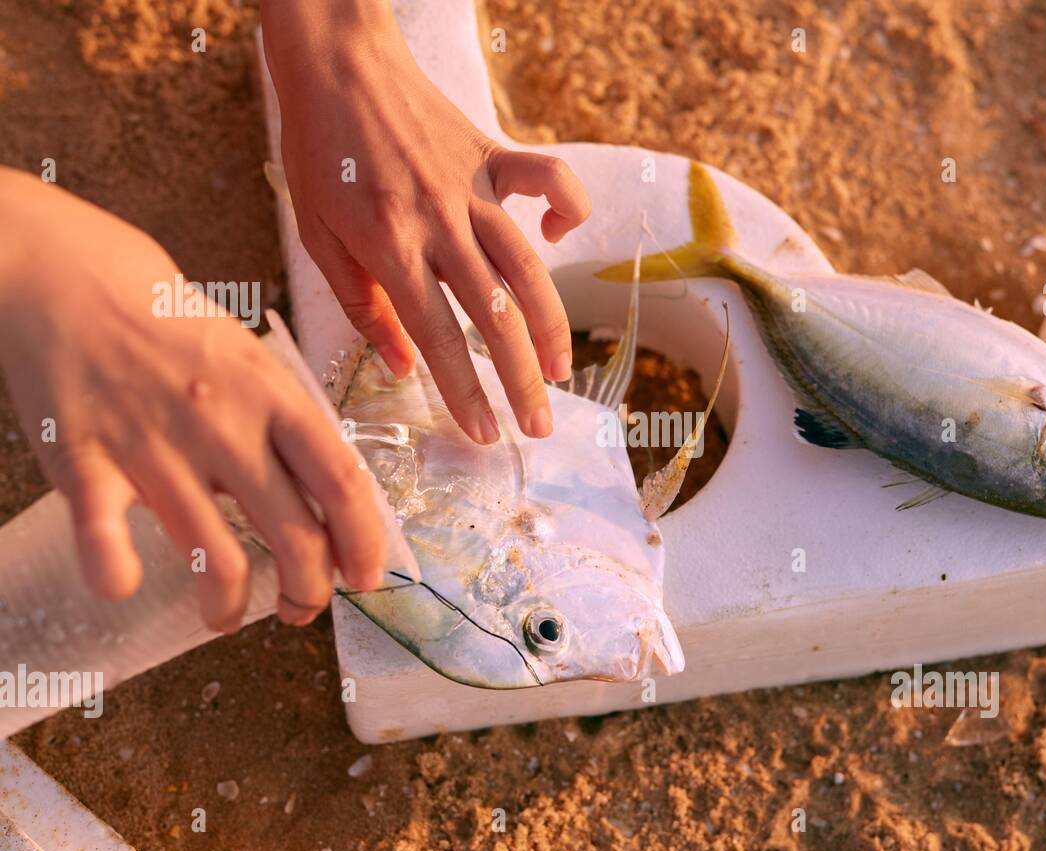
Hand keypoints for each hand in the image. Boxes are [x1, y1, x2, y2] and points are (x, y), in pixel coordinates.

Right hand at [0, 169, 385, 631]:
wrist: (60, 268)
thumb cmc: (161, 316)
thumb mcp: (245, 356)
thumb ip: (281, 419)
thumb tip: (326, 490)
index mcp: (271, 394)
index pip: (344, 481)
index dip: (365, 541)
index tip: (366, 577)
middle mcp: (224, 423)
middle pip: (295, 533)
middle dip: (309, 591)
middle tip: (301, 607)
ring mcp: (154, 443)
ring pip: (215, 555)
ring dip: (227, 605)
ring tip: (223, 615)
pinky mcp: (84, 457)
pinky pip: (105, 539)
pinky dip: (115, 574)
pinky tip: (123, 585)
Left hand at [262, 0, 590, 443]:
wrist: (338, 66)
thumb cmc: (320, 156)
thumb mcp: (319, 238)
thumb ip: (363, 306)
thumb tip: (403, 366)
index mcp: (390, 247)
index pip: (438, 337)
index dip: (466, 392)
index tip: (485, 433)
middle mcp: (439, 223)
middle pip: (494, 316)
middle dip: (521, 380)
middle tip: (538, 425)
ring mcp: (473, 190)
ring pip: (529, 269)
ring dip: (552, 326)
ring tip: (562, 370)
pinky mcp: (494, 159)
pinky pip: (551, 181)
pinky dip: (570, 209)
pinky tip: (561, 240)